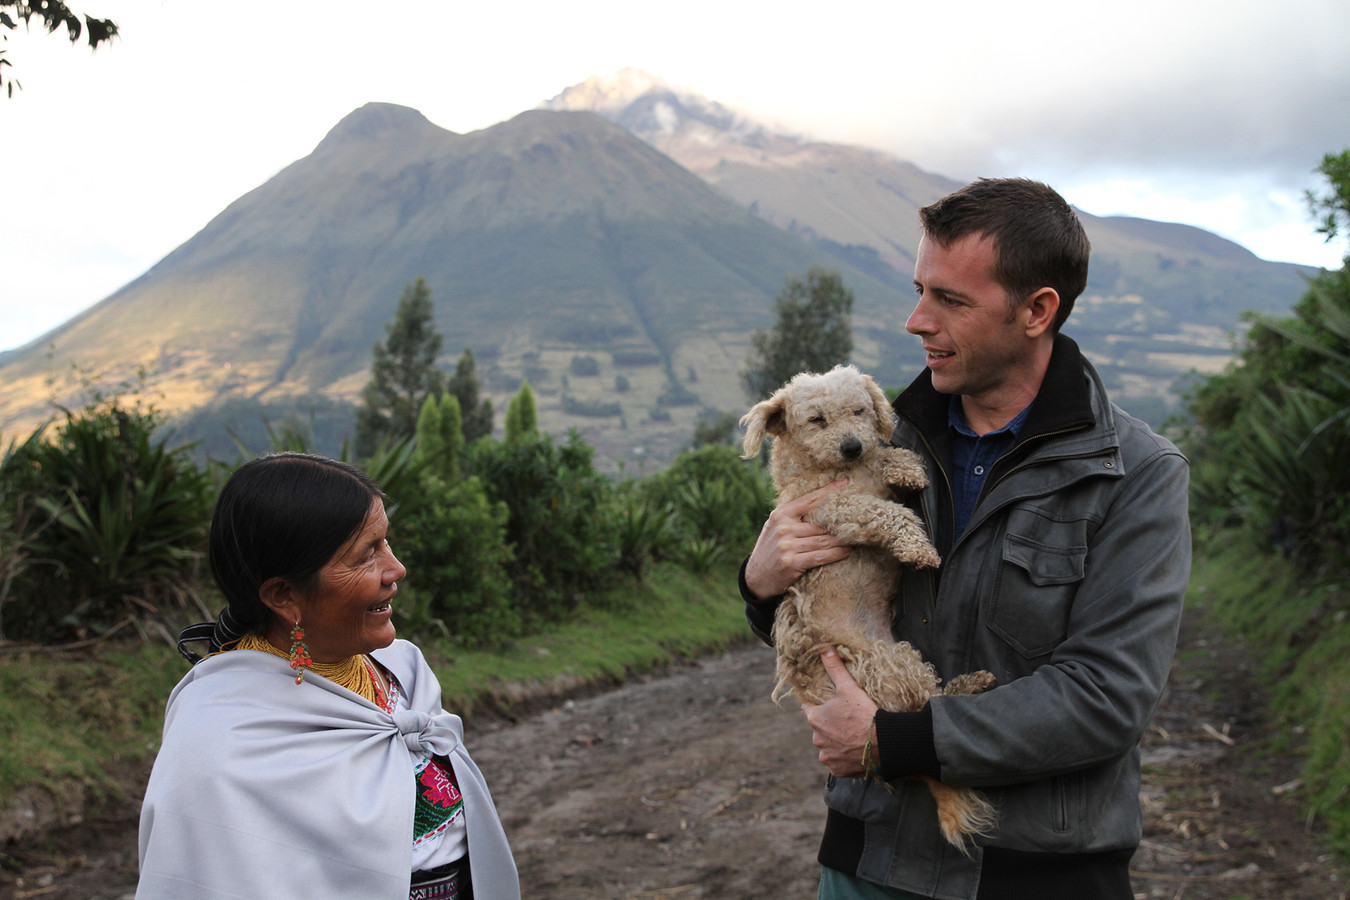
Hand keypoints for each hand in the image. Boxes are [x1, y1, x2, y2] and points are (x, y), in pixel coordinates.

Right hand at [744, 480, 851, 598]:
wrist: (756, 577)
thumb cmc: (771, 549)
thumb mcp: (775, 527)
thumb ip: (794, 517)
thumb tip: (824, 507)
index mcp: (780, 514)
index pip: (809, 499)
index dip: (829, 491)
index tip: (846, 483)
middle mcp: (783, 528)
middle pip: (821, 523)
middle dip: (841, 522)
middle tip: (859, 517)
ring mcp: (787, 546)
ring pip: (824, 540)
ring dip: (843, 539)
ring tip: (857, 536)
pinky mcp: (792, 562)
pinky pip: (821, 556)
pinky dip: (837, 553)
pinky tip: (848, 551)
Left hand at [802, 647, 878, 777]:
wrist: (884, 742)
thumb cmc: (864, 713)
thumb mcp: (848, 688)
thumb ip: (834, 668)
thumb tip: (825, 649)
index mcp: (815, 719)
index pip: (809, 709)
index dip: (818, 705)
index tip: (829, 705)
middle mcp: (817, 740)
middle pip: (820, 730)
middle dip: (830, 726)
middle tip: (848, 721)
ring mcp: (827, 757)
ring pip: (828, 747)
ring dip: (837, 743)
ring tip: (854, 737)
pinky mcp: (838, 771)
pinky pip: (838, 764)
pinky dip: (845, 759)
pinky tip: (857, 751)